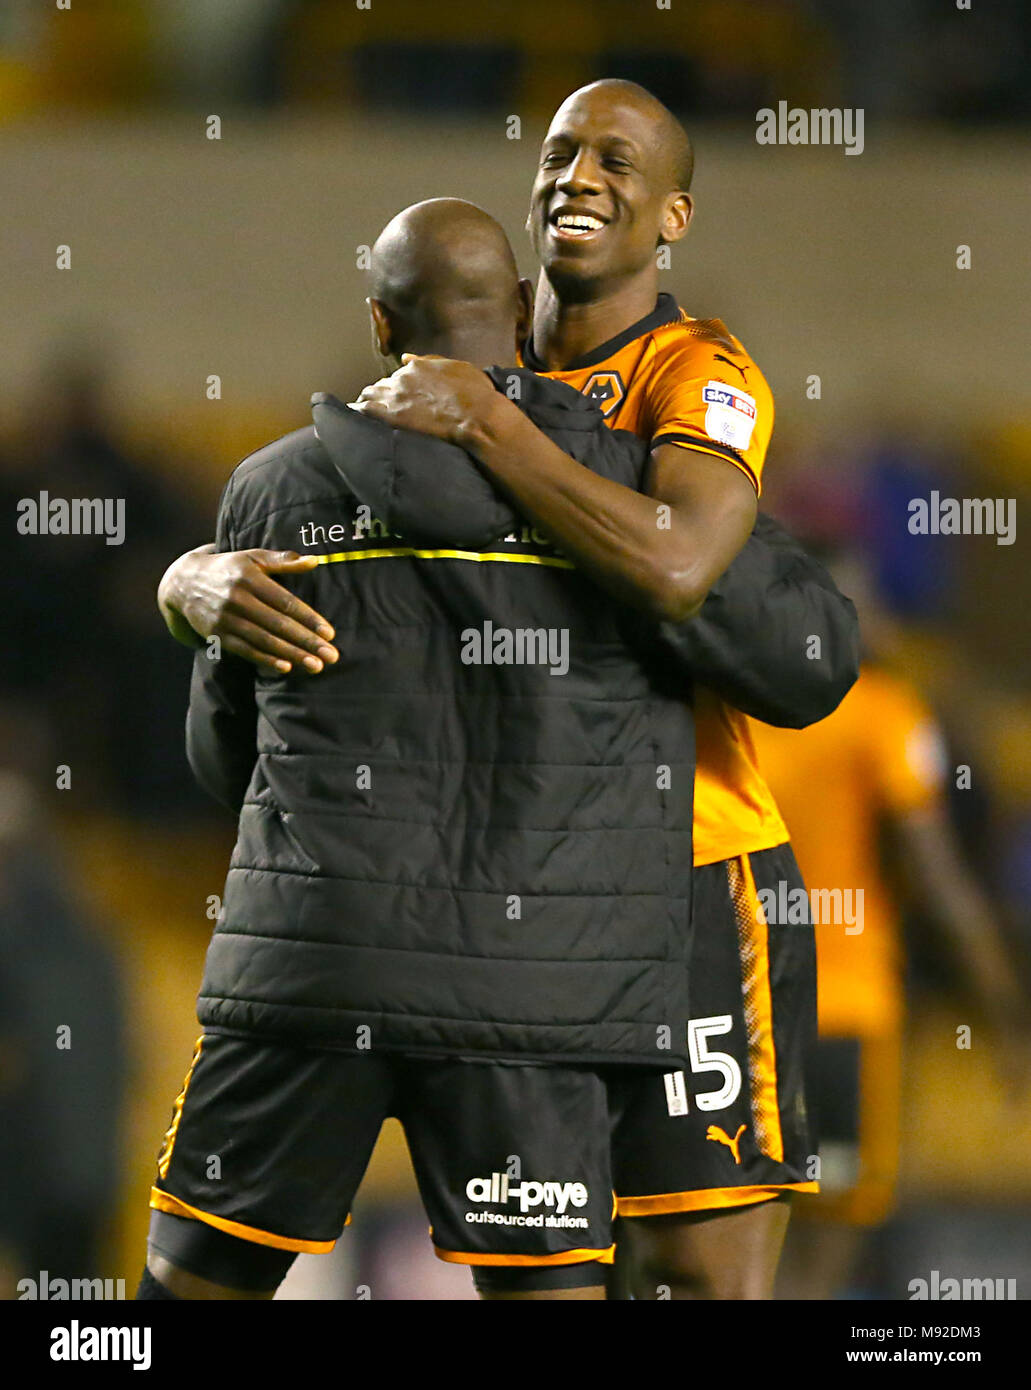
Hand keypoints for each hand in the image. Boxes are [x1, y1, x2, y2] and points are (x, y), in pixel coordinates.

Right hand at [157, 543, 338, 673]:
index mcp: (249, 578)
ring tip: (316, 666)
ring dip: (292, 655)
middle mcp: (237, 599)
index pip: (285, 602)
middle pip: (278, 624)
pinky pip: (246, 651)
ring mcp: (226, 619)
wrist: (183, 582)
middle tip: (332, 656)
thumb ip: (282, 560)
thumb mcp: (252, 558)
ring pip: (264, 640)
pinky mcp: (217, 635)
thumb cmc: (228, 568)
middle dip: (307, 642)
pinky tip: (286, 668)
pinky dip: (266, 660)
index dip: (309, 619)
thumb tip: (315, 561)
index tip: (330, 633)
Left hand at [351, 354, 501, 445]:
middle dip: (383, 393)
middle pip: (383, 384)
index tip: (403, 394)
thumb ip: (429, 361)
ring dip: (369, 401)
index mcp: (418, 365)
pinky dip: (357, 411)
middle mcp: (402, 377)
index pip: (400, 373)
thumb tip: (408, 357)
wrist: (476, 416)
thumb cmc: (474, 393)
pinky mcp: (390, 415)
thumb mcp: (457, 367)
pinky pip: (363, 410)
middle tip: (385, 406)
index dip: (400, 385)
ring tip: (365, 410)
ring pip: (370, 395)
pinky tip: (352, 414)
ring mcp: (395, 396)